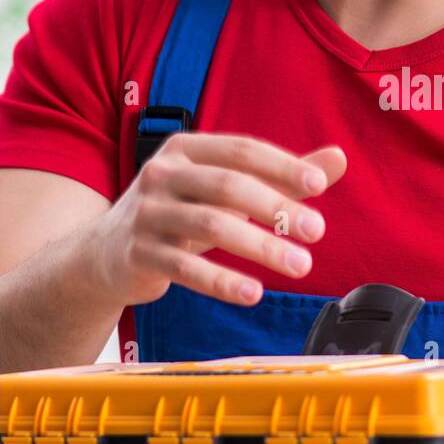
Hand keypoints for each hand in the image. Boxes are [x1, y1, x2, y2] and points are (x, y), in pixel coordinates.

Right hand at [95, 133, 346, 306]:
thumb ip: (280, 176)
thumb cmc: (179, 214)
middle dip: (276, 207)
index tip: (321, 183)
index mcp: (186, 150)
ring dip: (260, 247)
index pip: (241, 149)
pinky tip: (254, 293)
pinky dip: (222, 281)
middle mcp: (162, 174)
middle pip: (228, 185)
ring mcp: (146, 214)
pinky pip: (184, 268)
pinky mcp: (138, 254)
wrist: (105, 254)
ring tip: (300, 266)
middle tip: (316, 231)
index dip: (282, 164)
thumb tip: (338, 157)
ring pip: (210, 225)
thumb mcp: (224, 190)